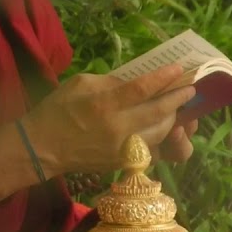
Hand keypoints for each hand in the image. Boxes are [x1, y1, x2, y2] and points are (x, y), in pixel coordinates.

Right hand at [22, 63, 195, 176]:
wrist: (43, 148)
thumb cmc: (56, 110)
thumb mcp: (77, 85)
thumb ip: (108, 82)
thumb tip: (133, 81)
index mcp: (103, 105)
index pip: (141, 89)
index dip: (163, 78)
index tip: (178, 69)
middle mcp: (118, 127)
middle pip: (159, 112)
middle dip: (178, 99)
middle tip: (189, 90)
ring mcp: (123, 148)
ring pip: (161, 133)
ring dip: (173, 119)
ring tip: (177, 108)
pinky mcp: (124, 162)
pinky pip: (152, 148)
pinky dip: (159, 136)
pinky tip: (161, 127)